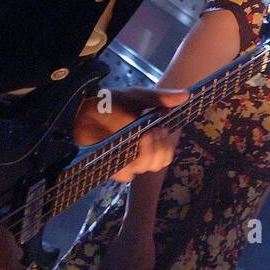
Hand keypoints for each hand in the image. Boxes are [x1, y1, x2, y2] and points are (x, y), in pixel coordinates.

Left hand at [72, 87, 187, 181]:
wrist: (83, 108)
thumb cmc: (110, 103)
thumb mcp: (137, 97)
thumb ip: (160, 98)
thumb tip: (186, 95)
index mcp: (149, 137)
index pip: (167, 152)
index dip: (167, 144)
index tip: (161, 128)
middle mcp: (140, 152)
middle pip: (160, 162)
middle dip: (160, 147)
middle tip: (152, 132)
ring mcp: (126, 161)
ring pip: (145, 167)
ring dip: (147, 152)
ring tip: (142, 136)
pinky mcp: (111, 167)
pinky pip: (127, 174)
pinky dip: (128, 162)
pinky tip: (125, 147)